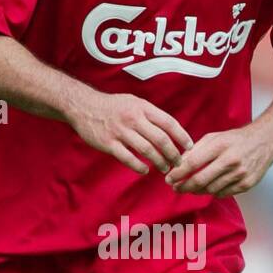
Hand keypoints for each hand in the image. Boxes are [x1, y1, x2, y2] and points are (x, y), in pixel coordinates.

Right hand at [70, 91, 193, 175]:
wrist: (83, 106)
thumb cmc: (112, 106)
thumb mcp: (134, 102)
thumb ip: (150, 114)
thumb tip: (170, 129)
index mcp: (142, 107)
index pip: (169, 122)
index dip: (182, 136)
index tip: (189, 147)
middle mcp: (133, 118)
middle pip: (160, 139)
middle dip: (173, 154)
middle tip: (178, 163)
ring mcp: (120, 131)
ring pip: (147, 150)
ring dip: (159, 162)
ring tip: (164, 169)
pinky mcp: (108, 143)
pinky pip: (128, 158)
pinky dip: (139, 167)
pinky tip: (145, 171)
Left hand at [164, 125, 272, 195]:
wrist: (265, 141)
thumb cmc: (236, 139)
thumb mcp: (215, 138)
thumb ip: (195, 150)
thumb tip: (178, 164)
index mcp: (220, 145)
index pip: (193, 163)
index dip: (178, 173)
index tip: (169, 178)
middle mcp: (231, 160)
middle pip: (200, 180)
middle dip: (184, 186)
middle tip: (175, 188)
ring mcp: (240, 174)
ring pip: (211, 189)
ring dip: (197, 191)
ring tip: (190, 188)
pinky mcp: (247, 184)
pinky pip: (223, 193)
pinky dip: (213, 192)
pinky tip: (208, 187)